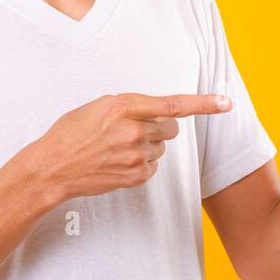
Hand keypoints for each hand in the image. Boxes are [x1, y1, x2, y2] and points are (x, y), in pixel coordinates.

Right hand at [24, 92, 231, 203]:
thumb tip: (155, 112)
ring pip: (161, 147)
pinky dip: (141, 163)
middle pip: (172, 127)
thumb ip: (130, 106)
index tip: (226, 102)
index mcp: (124, 107)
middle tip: (134, 129)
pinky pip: (153, 165)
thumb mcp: (99, 106)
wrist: (52, 168)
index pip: (173, 104)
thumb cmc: (72, 132)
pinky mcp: (136, 176)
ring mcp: (136, 156)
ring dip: (147, 145)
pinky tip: (118, 162)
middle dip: (159, 127)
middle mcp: (134, 131)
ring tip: (117, 147)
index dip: (204, 104)